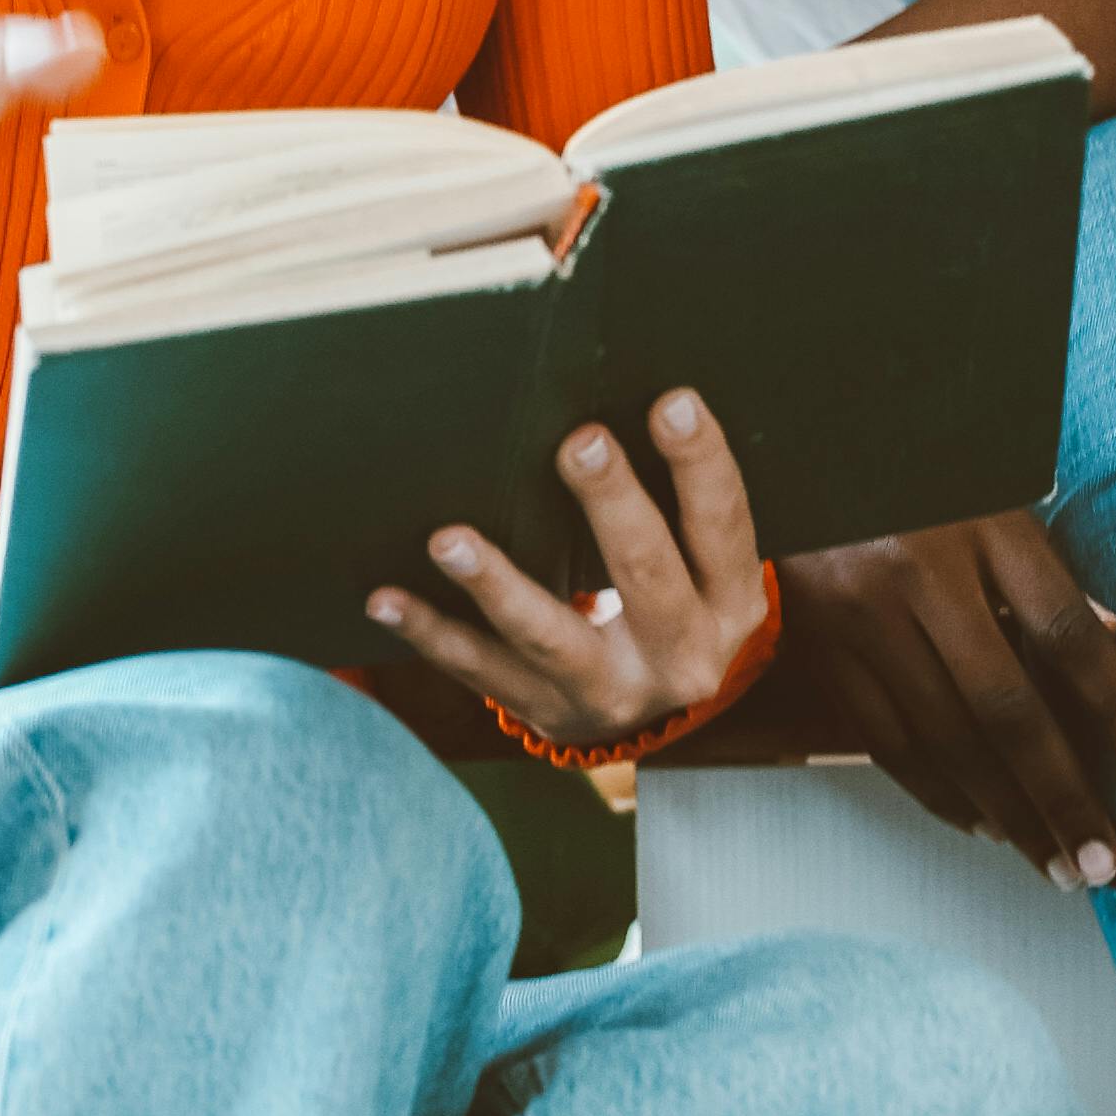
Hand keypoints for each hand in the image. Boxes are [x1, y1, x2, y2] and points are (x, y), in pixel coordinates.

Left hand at [366, 389, 767, 751]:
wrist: (651, 716)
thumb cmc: (673, 603)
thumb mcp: (703, 569)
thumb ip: (675, 505)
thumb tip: (612, 399)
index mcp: (729, 604)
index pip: (722, 526)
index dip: (701, 464)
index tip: (673, 402)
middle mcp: (681, 657)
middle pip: (646, 574)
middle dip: (612, 505)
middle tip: (580, 443)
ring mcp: (609, 693)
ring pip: (549, 636)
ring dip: (497, 585)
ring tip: (447, 540)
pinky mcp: (544, 709)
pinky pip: (480, 670)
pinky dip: (430, 632)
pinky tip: (386, 599)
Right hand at [776, 510, 1115, 892]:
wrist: (794, 453)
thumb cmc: (918, 476)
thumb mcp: (991, 498)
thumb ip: (1045, 575)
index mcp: (981, 524)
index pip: (1068, 634)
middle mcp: (918, 573)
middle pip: (1006, 707)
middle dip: (1062, 796)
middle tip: (1105, 862)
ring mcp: (861, 616)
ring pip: (944, 740)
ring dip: (1007, 814)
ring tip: (1056, 863)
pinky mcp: (822, 650)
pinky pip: (889, 744)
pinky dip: (942, 795)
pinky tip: (987, 826)